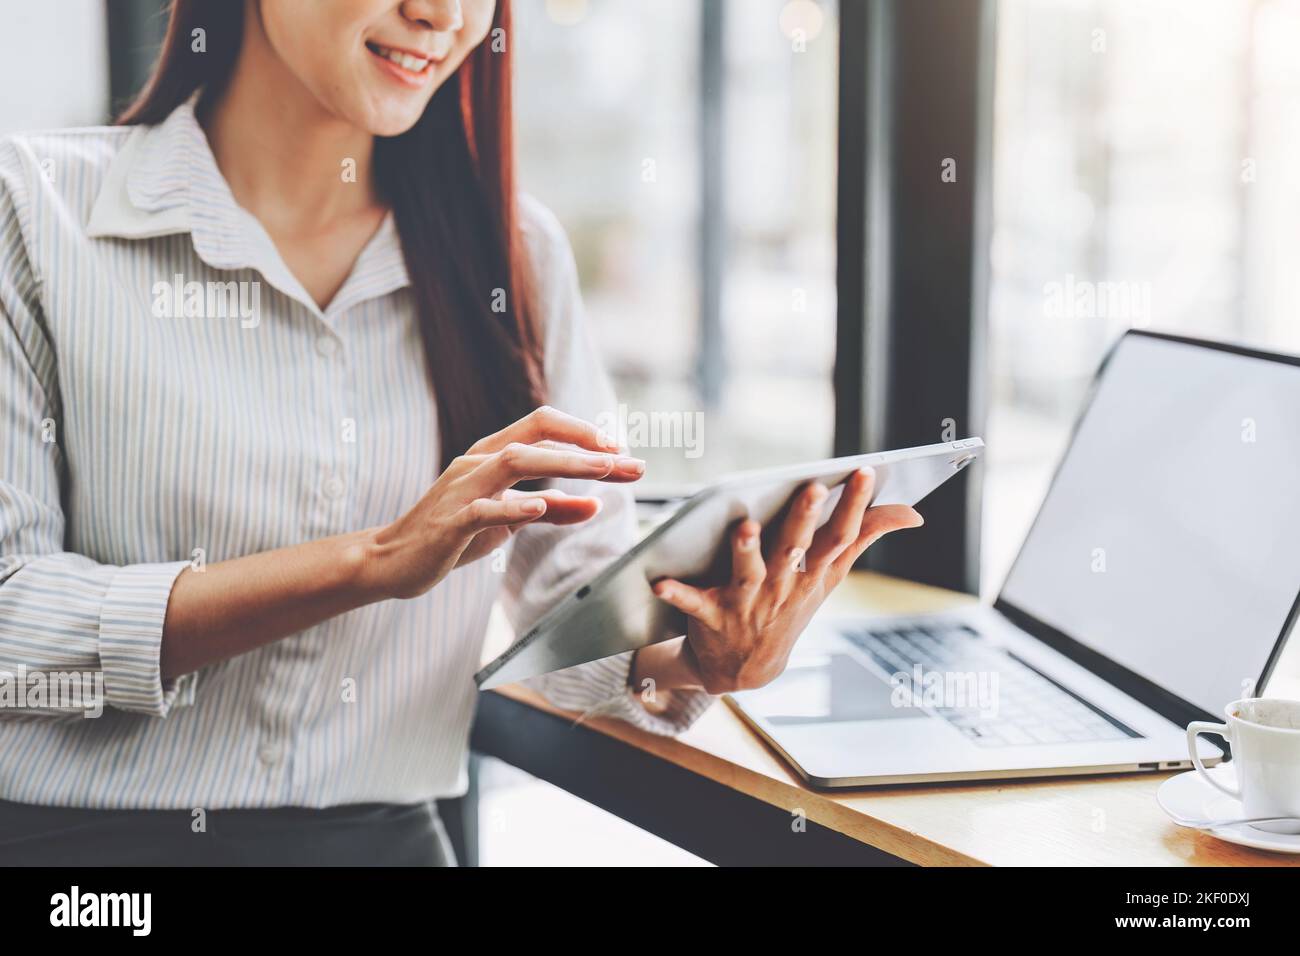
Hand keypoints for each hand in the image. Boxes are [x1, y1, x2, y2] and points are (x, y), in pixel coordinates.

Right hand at [363, 406, 642, 599]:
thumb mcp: (508, 519)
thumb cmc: (453, 534)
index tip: (620, 452)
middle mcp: (477, 462)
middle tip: (628, 461)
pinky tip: (541, 506)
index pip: (543, 427)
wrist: (393, 560)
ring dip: (564, 464)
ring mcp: (461, 488)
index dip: (584, 434)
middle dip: (586, 445)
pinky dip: (513, 506)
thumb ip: (550, 510)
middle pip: (536, 436)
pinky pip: (483, 509)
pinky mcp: (449, 522)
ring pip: (515, 462)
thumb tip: (595, 504)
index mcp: (491, 455)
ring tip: (602, 473)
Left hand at [650, 468, 921, 694]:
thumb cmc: (788, 607)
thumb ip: (865, 538)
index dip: (853, 505)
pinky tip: (659, 582)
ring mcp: (747, 602)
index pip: (838, 536)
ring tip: (744, 527)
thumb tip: (912, 512)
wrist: (743, 670)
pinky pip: (693, 603)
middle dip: (803, 519)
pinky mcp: (711, 615)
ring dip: (746, 551)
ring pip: (749, 573)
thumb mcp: (829, 577)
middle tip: (812, 487)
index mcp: (812, 574)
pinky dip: (677, 593)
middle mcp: (783, 586)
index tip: (864, 472)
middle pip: (795, 548)